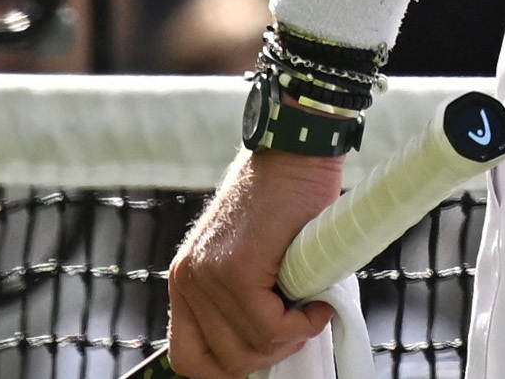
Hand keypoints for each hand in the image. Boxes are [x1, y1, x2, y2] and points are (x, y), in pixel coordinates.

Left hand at [167, 150, 342, 377]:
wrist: (295, 148)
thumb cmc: (286, 195)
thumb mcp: (249, 251)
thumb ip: (246, 296)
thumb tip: (270, 342)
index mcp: (187, 279)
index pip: (190, 356)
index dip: (230, 363)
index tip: (268, 345)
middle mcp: (188, 280)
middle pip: (220, 363)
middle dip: (268, 354)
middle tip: (298, 326)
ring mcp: (209, 276)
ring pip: (247, 349)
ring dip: (288, 339)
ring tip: (310, 311)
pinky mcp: (237, 270)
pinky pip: (269, 327)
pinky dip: (301, 325)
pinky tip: (317, 304)